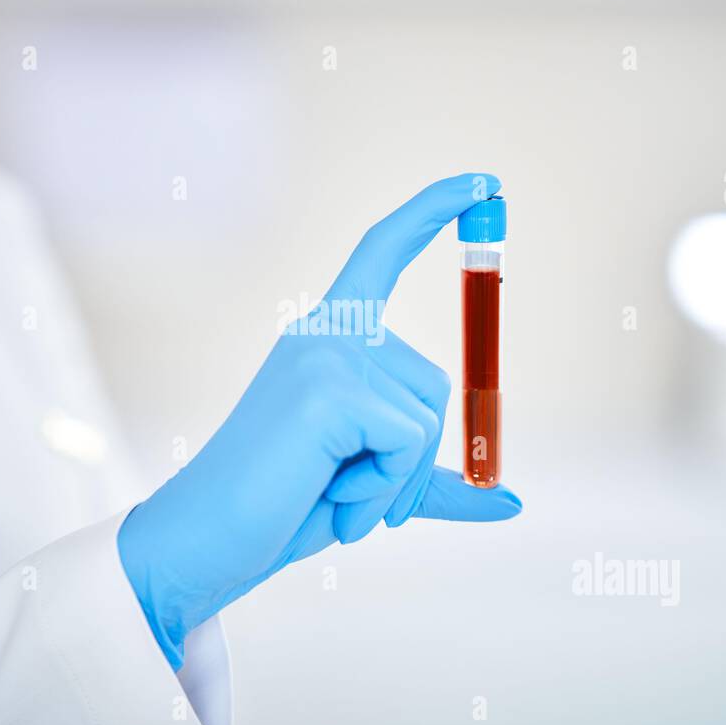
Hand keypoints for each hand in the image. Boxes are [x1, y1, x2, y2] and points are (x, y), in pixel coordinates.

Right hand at [118, 173, 521, 668]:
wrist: (211, 544)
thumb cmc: (285, 507)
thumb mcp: (374, 485)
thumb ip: (432, 482)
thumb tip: (514, 502)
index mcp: (329, 335)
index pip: (384, 250)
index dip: (433, 211)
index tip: (484, 181)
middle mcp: (325, 330)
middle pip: (437, 382)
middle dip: (413, 459)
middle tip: (349, 492)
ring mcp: (325, 353)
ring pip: (428, 416)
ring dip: (396, 480)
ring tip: (332, 493)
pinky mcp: (327, 387)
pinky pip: (409, 441)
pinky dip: (384, 487)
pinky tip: (330, 497)